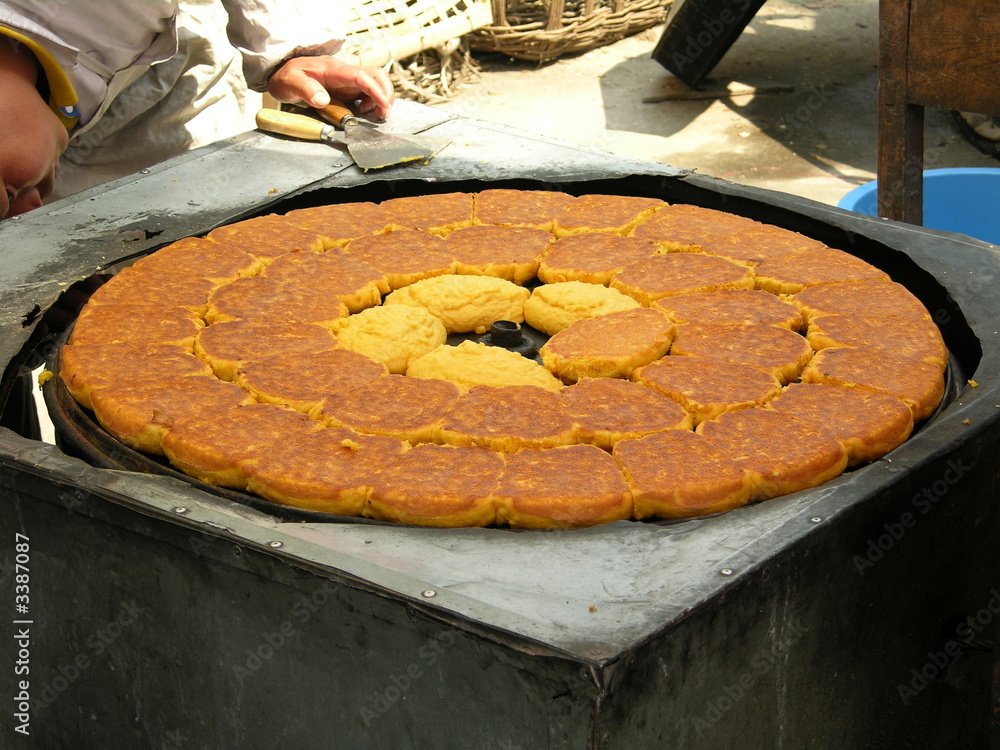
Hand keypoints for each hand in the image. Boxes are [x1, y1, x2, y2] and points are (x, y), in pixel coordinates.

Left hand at [267, 56, 395, 120]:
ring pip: (376, 82)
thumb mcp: (290, 82)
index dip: (376, 91)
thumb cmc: (286, 76)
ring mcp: (348, 80)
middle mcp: (345, 72)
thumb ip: (305, 89)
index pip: (362, 76)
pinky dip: (374, 103)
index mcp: (333, 69)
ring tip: (374, 115)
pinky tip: (364, 113)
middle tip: (382, 114)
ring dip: (382, 99)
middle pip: (377, 75)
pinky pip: (369, 92)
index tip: (383, 107)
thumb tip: (322, 100)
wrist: (282, 73)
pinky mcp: (348, 89)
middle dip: (386, 94)